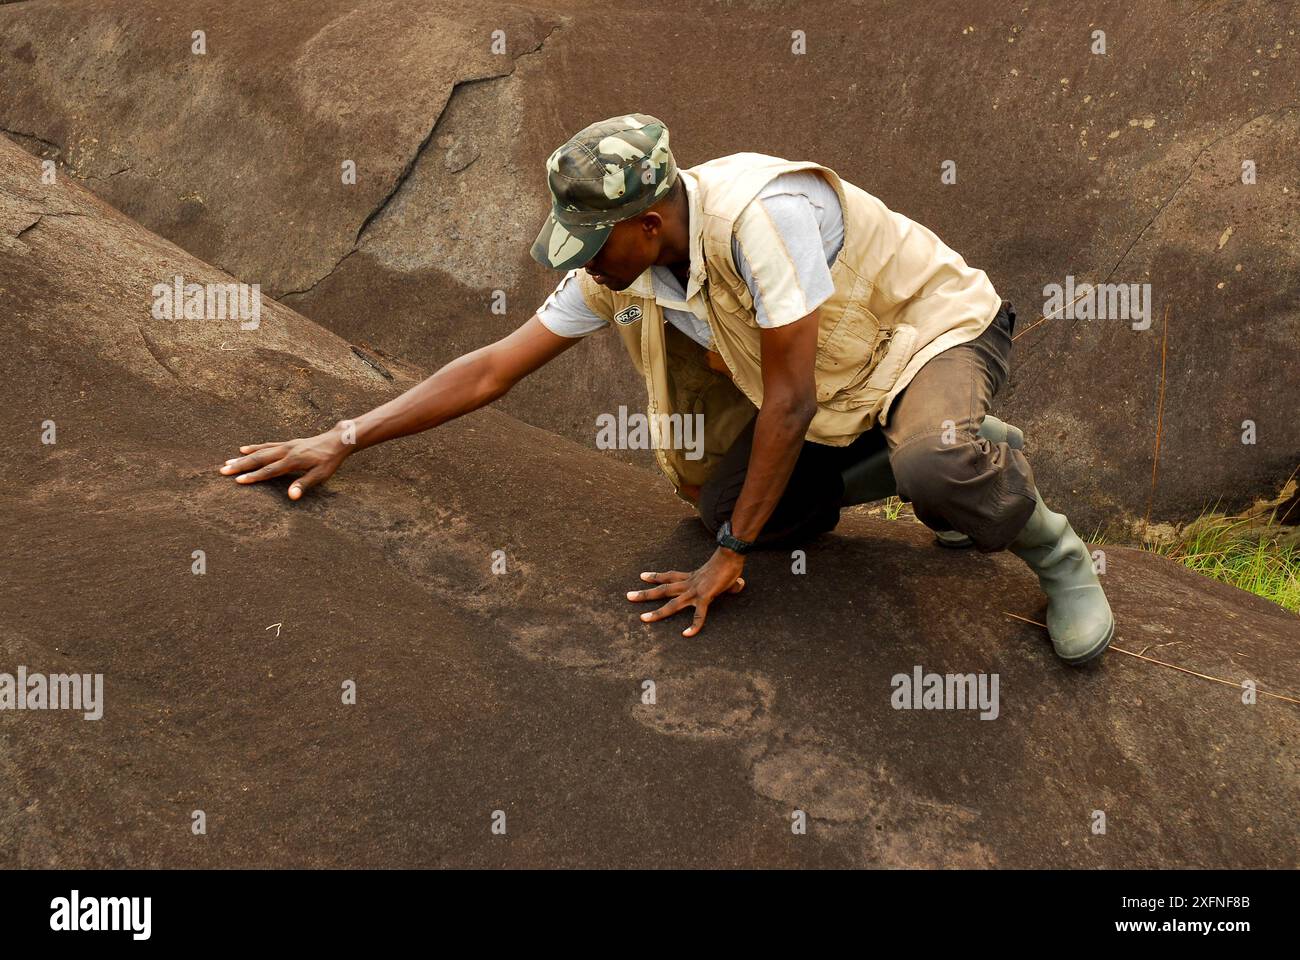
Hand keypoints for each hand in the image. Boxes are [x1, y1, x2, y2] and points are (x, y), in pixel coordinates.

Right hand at [219, 425, 352, 499]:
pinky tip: (244, 449)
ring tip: (228, 462)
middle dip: (241, 466)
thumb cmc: (329, 461)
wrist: (337, 441)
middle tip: (223, 471)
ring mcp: (285, 445)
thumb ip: (304, 484)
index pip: (269, 471)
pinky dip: (254, 447)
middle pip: (259, 459)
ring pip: (260, 451)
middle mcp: (286, 451)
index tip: (238, 481)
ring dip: (243, 457)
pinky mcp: (287, 443)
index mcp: (293, 461)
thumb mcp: (321, 475)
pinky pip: (267, 445)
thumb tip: (291, 496)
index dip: (253, 477)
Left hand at [626, 548, 746, 636]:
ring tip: (642, 619)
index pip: (669, 576)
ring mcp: (695, 591)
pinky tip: (687, 634)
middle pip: (663, 589)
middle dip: (645, 594)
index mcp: (690, 577)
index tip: (642, 577)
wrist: (731, 555)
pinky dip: (694, 626)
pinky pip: (698, 615)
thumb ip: (728, 584)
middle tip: (628, 596)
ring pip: (671, 604)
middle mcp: (688, 584)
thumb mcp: (723, 576)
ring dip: (657, 612)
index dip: (655, 577)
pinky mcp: (705, 597)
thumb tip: (739, 585)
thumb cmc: (728, 563)